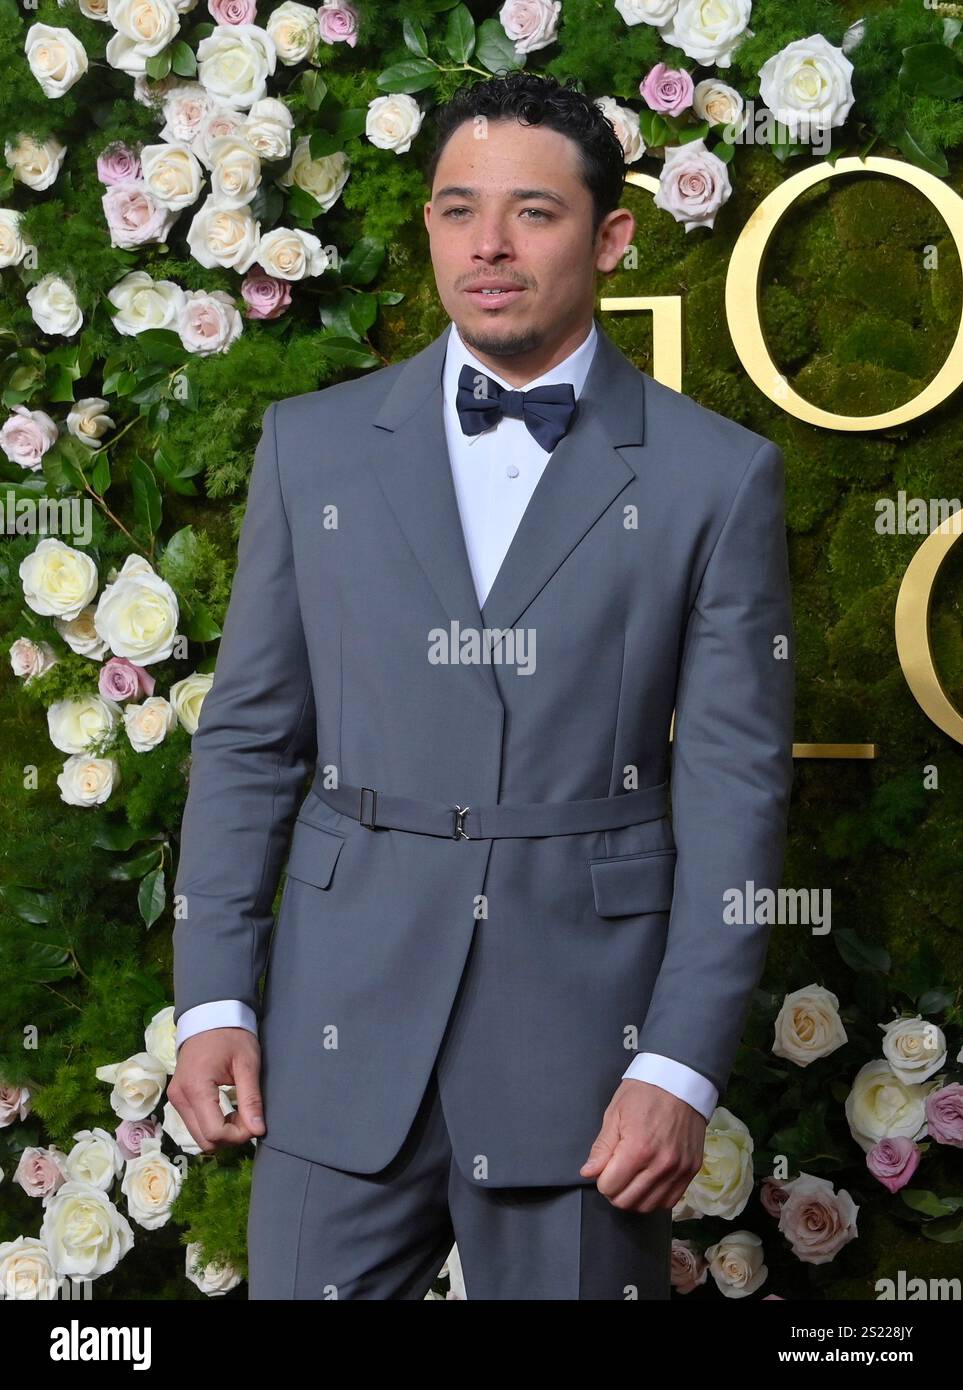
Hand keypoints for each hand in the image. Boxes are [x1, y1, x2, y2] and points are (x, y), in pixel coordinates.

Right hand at [167, 1027, 265, 1151]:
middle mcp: (180, 1097)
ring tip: (240, 1113)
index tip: (255, 1122)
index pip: (214, 1132)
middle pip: (204, 1140)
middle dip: (230, 1136)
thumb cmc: (231, 1035)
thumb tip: (258, 1131)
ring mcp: (176, 1099)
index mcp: (196, 1088)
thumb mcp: (247, 1064)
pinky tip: (228, 1111)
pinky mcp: (178, 1098)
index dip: (238, 1135)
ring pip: (198, 1135)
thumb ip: (251, 1099)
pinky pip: (194, 1124)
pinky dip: (212, 1125)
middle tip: (249, 1118)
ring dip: (221, 1132)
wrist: (210, 1015)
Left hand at [580, 1078, 705, 1212]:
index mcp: (638, 1149)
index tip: (604, 1167)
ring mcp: (679, 1170)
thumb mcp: (615, 1114)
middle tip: (615, 1173)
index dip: (602, 1179)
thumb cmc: (644, 1092)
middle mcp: (661, 1164)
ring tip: (631, 1178)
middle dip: (615, 1190)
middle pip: (627, 1201)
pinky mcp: (692, 1170)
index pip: (610, 1187)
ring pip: (648, 1206)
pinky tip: (648, 1182)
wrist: (680, 1080)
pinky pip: (670, 1201)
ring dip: (634, 1197)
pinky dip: (655, 1197)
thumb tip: (588, 1172)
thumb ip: (602, 1148)